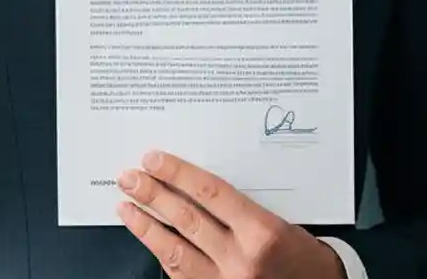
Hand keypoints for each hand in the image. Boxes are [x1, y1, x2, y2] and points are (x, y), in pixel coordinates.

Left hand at [116, 151, 346, 278]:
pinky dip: (159, 252)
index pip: (210, 193)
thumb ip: (237, 207)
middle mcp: (242, 260)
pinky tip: (146, 235)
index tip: (153, 160)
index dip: (177, 174)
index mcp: (262, 233)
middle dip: (152, 195)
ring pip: (173, 250)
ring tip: (126, 205)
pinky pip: (178, 273)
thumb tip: (189, 183)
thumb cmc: (300, 257)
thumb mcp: (276, 223)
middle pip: (186, 219)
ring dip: (145, 225)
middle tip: (129, 178)